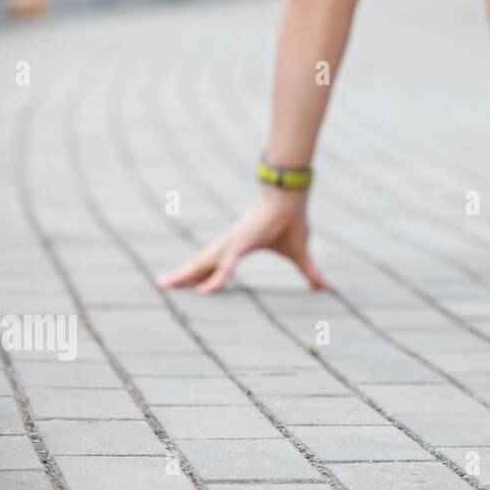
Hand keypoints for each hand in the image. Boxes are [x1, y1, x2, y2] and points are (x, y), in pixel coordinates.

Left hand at [156, 189, 330, 294]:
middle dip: (181, 274)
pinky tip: (203, 292)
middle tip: (162, 285)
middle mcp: (229, 244)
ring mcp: (232, 243)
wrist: (293, 198)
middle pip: (200, 262)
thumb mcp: (300, 254)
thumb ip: (310, 273)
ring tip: (164, 284)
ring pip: (203, 264)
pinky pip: (225, 266)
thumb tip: (328, 288)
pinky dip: (215, 279)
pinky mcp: (240, 243)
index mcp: (239, 246)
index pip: (214, 262)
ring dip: (184, 275)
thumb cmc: (293, 222)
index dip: (200, 272)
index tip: (186, 283)